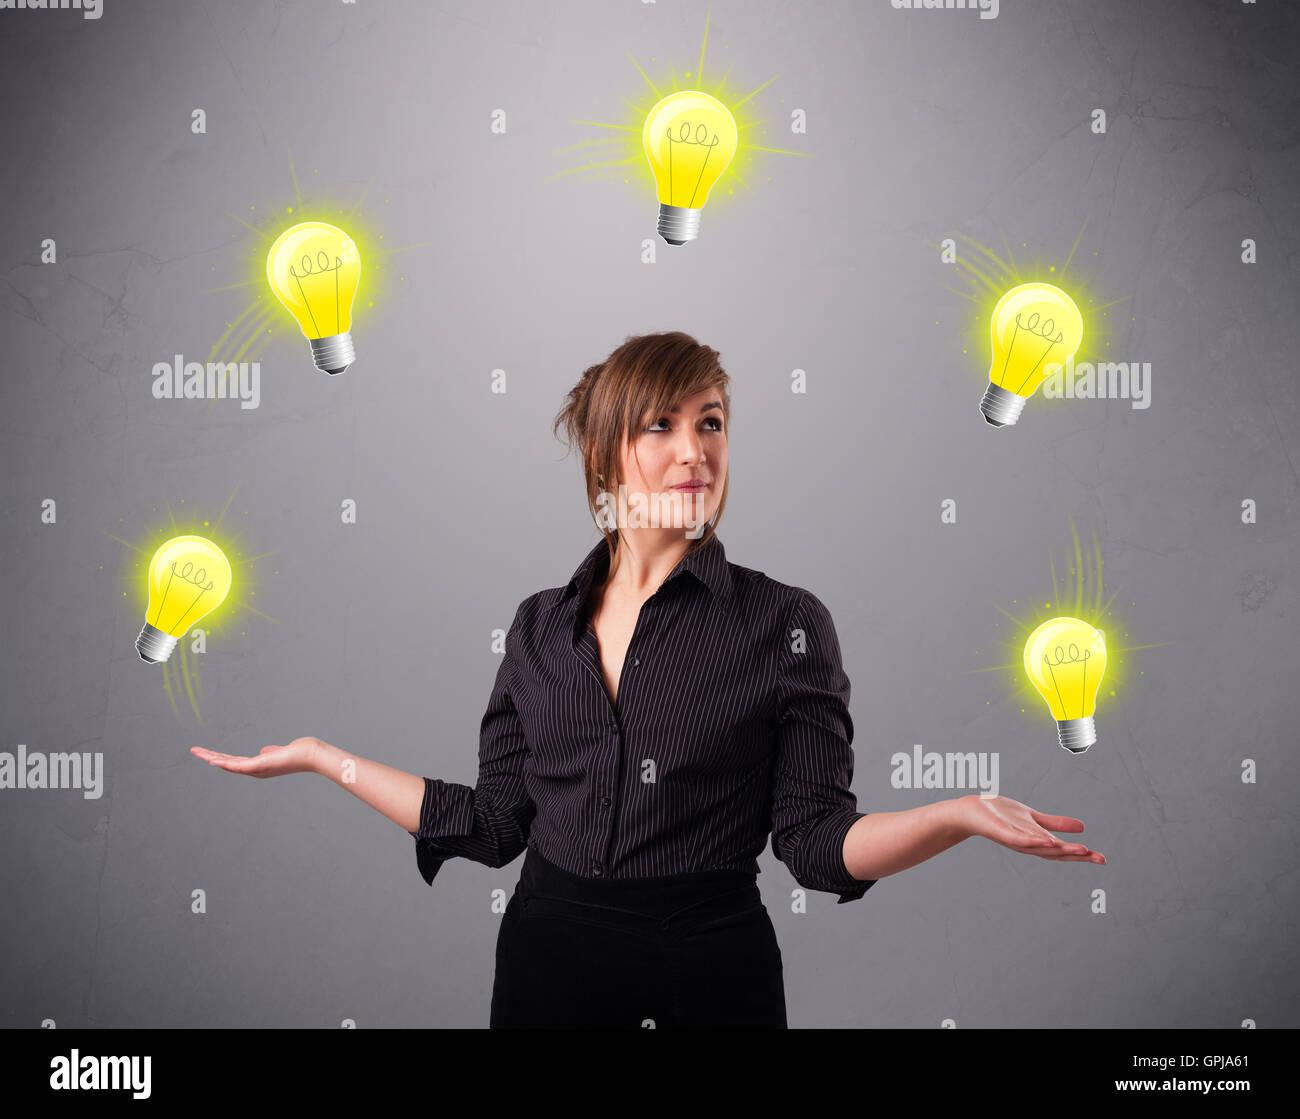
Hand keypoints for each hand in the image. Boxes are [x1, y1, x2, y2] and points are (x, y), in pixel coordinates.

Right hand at [191, 737, 323, 777]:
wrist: (312, 755)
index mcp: (259, 767)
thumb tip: (263, 752)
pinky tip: (213, 761)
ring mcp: (258, 768)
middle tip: (194, 751)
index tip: (208, 754)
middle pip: (228, 764)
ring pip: (229, 764)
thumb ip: (269, 753)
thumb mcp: (280, 752)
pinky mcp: (262, 764)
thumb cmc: (300, 752)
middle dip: (210, 757)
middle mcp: (256, 770)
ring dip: (212, 758)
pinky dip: (225, 764)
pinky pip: (239, 765)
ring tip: (197, 752)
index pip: (235, 762)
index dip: (220, 759)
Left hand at [957, 794, 1105, 863]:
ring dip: (1061, 850)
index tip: (1103, 859)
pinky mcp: (1002, 833)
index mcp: (1037, 842)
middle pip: (1056, 853)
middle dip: (1078, 856)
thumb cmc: (1001, 816)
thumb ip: (1055, 824)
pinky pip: (1020, 839)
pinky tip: (1048, 841)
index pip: (1062, 851)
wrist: (972, 812)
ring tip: (1082, 850)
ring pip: (1041, 848)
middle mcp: (1028, 845)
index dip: (1082, 856)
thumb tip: (1083, 827)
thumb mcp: (1034, 819)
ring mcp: (1015, 840)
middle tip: (1099, 858)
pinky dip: (1034, 841)